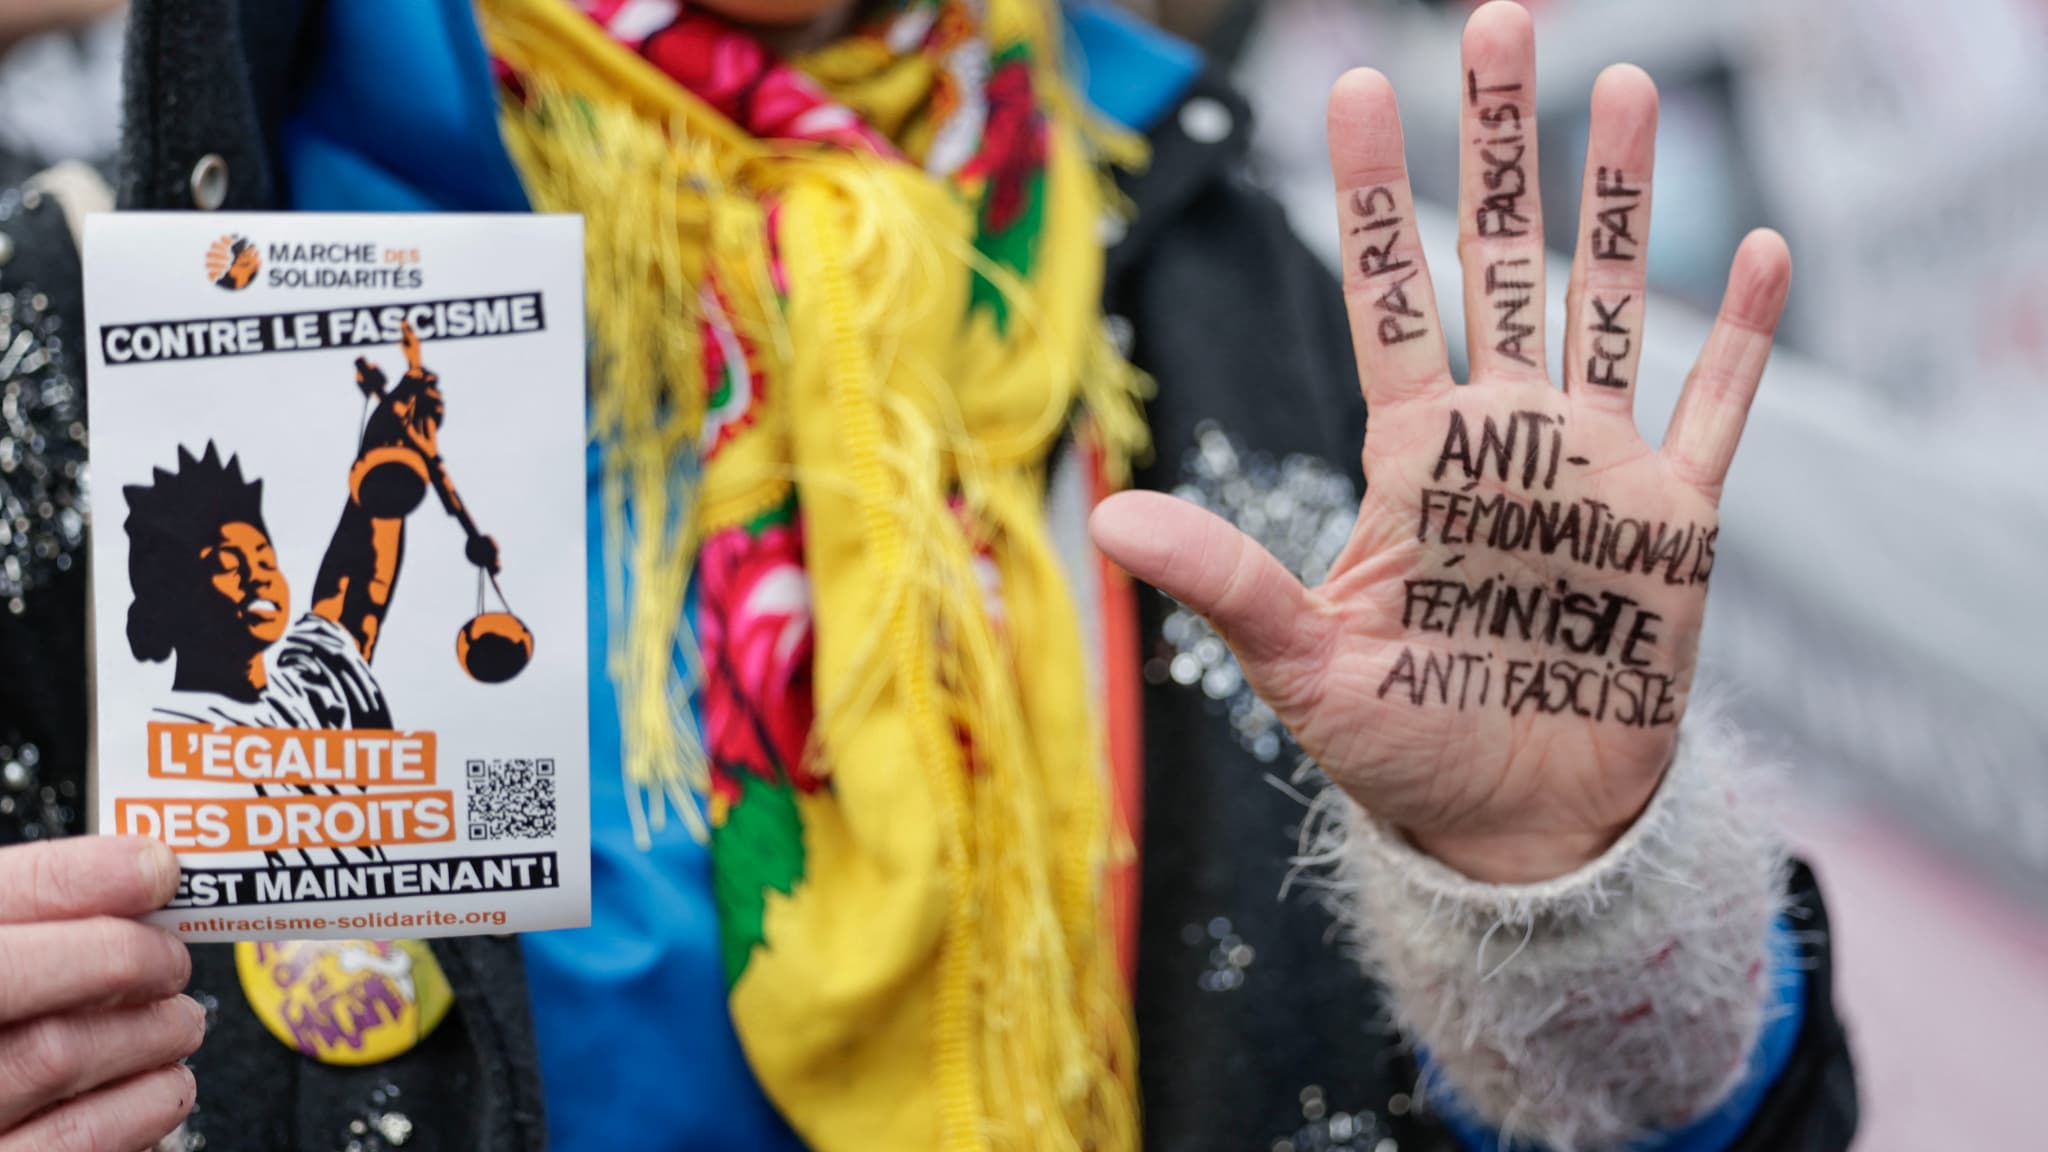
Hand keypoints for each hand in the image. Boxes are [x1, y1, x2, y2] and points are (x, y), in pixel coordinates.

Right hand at [0, 838, 201, 1150]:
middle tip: (173, 960)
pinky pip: (81, 1137)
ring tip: (180, 1022)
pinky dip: (146, 1101)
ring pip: (57, 1055)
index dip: (80, 879)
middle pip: (16, 977)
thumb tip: (151, 869)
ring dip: (151, 1030)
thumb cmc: (8, 1010)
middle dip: (122, 956)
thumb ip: (47, 913)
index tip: (156, 869)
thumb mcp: (3, 946)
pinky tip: (165, 1082)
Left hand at [1090, 3, 1789, 883]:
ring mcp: (1593, 468)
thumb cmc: (1405, 748)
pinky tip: (1758, 251)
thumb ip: (1228, 582)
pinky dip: (1741, 338)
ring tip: (1624, 89)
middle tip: (1502, 23)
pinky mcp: (1673, 521)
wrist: (1519, 824)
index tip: (1352, 88)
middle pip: (1500, 262)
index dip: (1375, 195)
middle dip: (1499, 145)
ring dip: (1618, 204)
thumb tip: (1110, 522)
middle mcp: (1504, 438)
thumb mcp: (1305, 667)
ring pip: (1609, 305)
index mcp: (1414, 457)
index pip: (1388, 295)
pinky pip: (1717, 411)